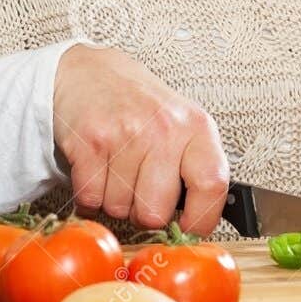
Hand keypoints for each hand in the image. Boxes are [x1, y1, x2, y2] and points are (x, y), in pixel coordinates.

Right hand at [52, 43, 229, 234]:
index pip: (212, 184)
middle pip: (156, 212)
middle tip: (138, 188)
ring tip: (116, 169)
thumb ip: (195, 167)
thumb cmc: (138, 103)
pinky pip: (90, 197)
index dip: (202, 219)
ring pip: (119, 209)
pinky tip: (96, 170)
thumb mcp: (181, 124)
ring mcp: (127, 134)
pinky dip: (89, 194)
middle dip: (143, 212)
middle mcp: (164, 129)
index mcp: (196, 127)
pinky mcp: (91, 141)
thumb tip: (199, 222)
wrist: (88, 71)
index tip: (189, 230)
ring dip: (114, 200)